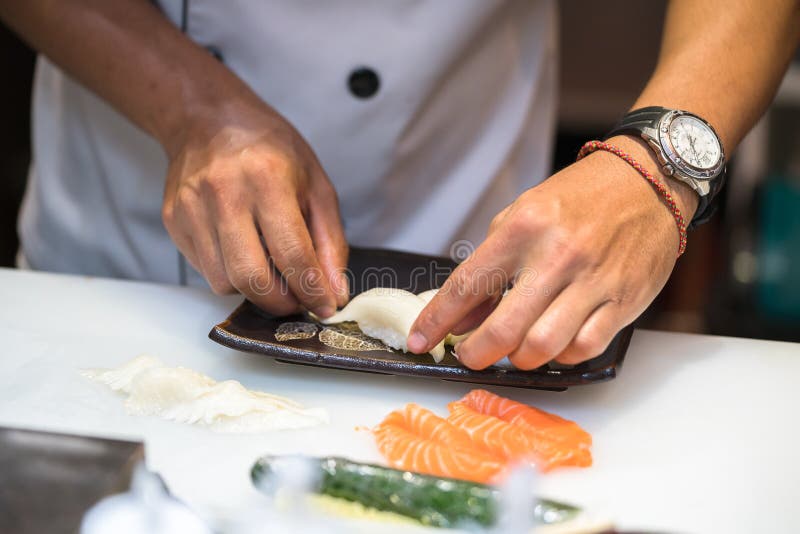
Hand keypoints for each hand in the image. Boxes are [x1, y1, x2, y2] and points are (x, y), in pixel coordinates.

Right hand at [161, 98, 348, 316]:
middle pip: (252, 278)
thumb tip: (334, 292)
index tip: (325, 307)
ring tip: (272, 271)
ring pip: (224, 282)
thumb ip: (330, 242)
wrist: (210, 120)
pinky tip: (244, 251)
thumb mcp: (316, 185)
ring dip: (254, 290)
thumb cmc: (270, 149)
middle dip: (281, 303)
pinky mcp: (173, 221)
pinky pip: (205, 270)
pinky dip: (230, 274)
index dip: (313, 291)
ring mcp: (192, 209)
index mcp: (267, 179)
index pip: (293, 254)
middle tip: (298, 301)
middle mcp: (224, 194)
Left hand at [408, 136, 697, 369]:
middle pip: (503, 330)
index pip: (466, 286)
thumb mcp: (520, 217)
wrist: (646, 183)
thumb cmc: (577, 200)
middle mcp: (556, 256)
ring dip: (519, 359)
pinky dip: (560, 356)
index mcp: (522, 229)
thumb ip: (489, 268)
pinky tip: (554, 344)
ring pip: (543, 348)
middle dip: (475, 355)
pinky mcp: (623, 301)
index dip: (436, 322)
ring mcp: (593, 281)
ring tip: (514, 349)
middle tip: (469, 357)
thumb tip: (459, 319)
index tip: (419, 342)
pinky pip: (583, 349)